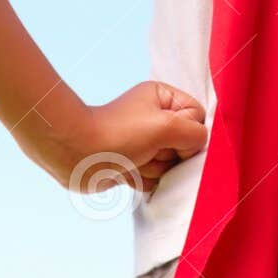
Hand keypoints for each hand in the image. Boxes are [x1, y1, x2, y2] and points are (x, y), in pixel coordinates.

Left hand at [30, 80, 207, 194]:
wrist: (77, 154)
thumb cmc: (119, 134)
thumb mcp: (165, 125)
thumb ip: (195, 133)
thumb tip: (200, 146)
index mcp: (162, 98)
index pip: (197, 117)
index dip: (190, 133)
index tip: (171, 139)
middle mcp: (155, 118)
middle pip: (186, 145)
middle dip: (170, 155)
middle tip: (149, 151)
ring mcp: (145, 142)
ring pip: (172, 165)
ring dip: (156, 169)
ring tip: (135, 161)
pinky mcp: (135, 163)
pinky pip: (156, 179)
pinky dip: (145, 180)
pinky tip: (128, 172)